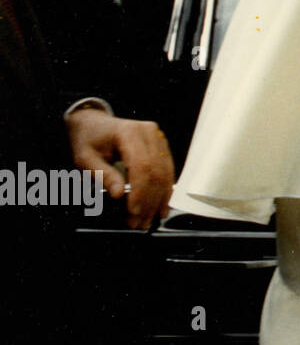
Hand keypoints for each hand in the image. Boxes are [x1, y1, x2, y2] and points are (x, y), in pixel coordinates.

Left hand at [66, 110, 174, 229]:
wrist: (93, 123)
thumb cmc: (88, 139)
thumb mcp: (86, 158)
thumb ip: (103, 175)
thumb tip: (118, 194)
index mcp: (129, 133)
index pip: (141, 165)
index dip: (140, 191)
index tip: (133, 211)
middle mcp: (149, 133)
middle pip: (156, 171)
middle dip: (150, 200)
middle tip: (140, 221)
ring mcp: (158, 138)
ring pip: (166, 173)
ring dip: (159, 199)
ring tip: (149, 218)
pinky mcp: (162, 146)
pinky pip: (168, 170)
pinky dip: (164, 190)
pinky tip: (160, 205)